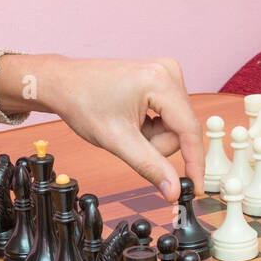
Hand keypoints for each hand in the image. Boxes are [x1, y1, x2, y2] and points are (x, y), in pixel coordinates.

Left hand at [39, 56, 203, 201]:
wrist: (65, 83)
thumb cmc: (83, 102)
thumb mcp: (117, 140)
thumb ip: (149, 166)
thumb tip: (173, 189)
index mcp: (160, 81)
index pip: (189, 130)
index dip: (194, 163)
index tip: (195, 187)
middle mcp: (168, 71)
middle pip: (181, 129)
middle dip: (156, 144)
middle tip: (129, 139)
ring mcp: (166, 72)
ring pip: (176, 125)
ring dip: (153, 135)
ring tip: (127, 126)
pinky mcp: (161, 77)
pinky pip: (169, 115)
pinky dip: (152, 125)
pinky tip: (131, 118)